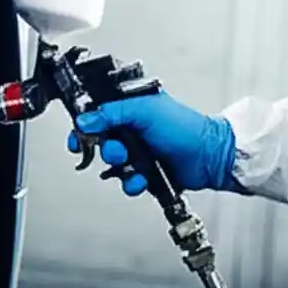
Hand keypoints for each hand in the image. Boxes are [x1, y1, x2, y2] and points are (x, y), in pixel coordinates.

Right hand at [68, 92, 240, 196]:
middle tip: (119, 151)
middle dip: (107, 149)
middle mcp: (132, 127)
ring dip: (120, 167)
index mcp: (130, 106)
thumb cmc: (185, 127)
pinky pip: (125, 180)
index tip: (79, 136)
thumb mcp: (144, 111)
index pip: (97, 112)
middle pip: (100, 140)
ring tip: (134, 164)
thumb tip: (85, 120)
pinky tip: (142, 178)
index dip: (85, 125)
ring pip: (112, 163)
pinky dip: (131, 182)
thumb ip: (111, 113)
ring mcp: (138, 149)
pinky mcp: (144, 170)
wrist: (208, 157)